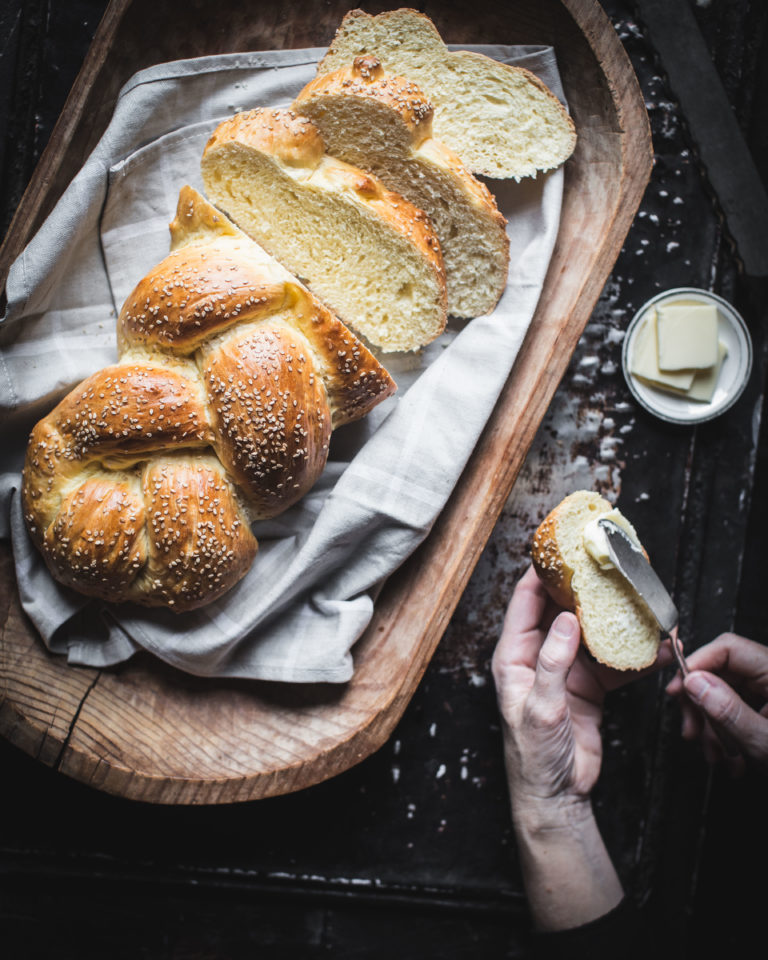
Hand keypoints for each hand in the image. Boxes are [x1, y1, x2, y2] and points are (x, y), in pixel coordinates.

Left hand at [491, 564, 669, 930]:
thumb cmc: (533, 755)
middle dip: (581, 592)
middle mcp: (537, 657)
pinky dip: (627, 655)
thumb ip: (553, 663)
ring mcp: (564, 670)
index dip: (540, 575)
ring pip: (587, 633)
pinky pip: (608, 662)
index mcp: (513, 657)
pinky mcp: (587, 686)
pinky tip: (646, 648)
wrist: (556, 796)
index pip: (523, 603)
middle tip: (604, 571)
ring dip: (608, 622)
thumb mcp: (540, 708)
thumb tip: (567, 620)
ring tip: (630, 603)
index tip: (560, 553)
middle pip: (559, 611)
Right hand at [666, 632, 767, 773]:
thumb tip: (696, 682)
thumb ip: (730, 710)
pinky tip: (733, 760)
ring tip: (716, 756)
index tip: (679, 690)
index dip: (698, 665)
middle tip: (691, 730)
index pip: (730, 649)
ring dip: (715, 728)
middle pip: (725, 673)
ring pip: (730, 696)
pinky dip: (731, 736)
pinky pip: (743, 713)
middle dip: (703, 704)